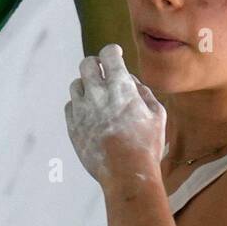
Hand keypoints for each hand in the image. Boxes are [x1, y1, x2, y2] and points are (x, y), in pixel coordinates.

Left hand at [64, 43, 166, 187]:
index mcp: (120, 87)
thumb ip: (143, 92)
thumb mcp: (157, 115)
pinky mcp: (73, 126)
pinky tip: (89, 112)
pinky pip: (70, 106)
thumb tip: (130, 81)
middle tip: (103, 70)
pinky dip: (78, 105)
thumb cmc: (146, 145)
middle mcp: (97, 94)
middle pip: (87, 64)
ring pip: (76, 84)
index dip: (112, 51)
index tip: (115, 53)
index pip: (108, 54)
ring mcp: (82, 110)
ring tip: (97, 94)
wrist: (126, 174)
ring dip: (86, 85)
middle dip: (96, 64)